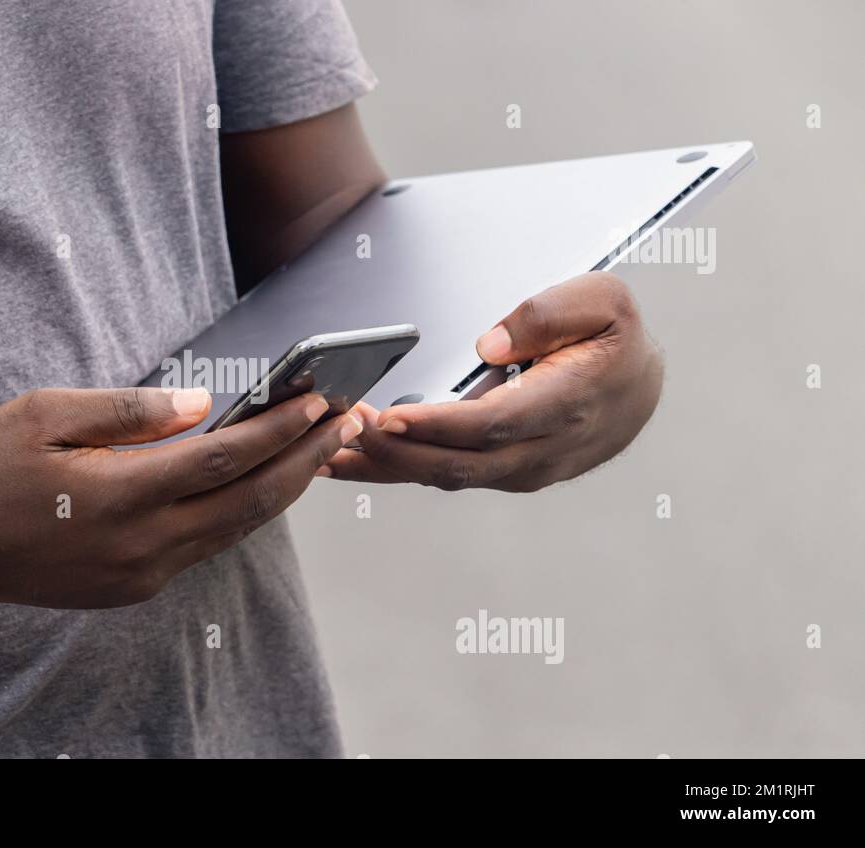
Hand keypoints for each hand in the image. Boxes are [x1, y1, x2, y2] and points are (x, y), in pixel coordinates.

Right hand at [0, 386, 362, 607]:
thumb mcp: (44, 414)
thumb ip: (127, 410)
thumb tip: (199, 404)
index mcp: (119, 495)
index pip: (224, 458)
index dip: (279, 428)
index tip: (320, 398)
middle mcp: (141, 544)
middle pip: (249, 501)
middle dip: (306, 459)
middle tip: (349, 421)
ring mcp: (141, 573)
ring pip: (235, 529)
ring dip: (284, 488)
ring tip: (322, 448)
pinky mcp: (134, 586)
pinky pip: (206, 546)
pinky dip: (243, 511)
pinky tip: (263, 482)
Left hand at [324, 271, 662, 491]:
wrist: (641, 388)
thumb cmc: (615, 338)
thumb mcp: (603, 300)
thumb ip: (547, 314)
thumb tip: (487, 343)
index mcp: (565, 405)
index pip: (490, 425)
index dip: (435, 425)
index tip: (388, 417)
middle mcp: (542, 450)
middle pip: (458, 463)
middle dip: (394, 452)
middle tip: (340, 431)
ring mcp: (523, 470)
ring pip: (445, 477)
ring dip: (386, 467)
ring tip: (327, 451)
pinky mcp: (504, 474)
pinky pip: (446, 475)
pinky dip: (398, 469)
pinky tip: (355, 460)